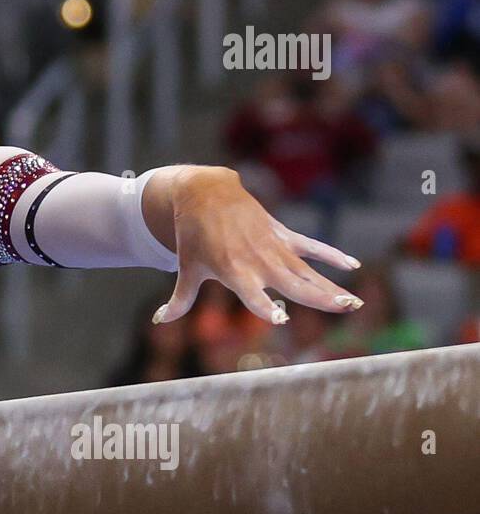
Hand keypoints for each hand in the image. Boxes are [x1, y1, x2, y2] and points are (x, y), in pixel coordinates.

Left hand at [152, 167, 361, 325]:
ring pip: (307, 270)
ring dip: (331, 285)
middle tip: (344, 309)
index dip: (265, 306)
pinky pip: (310, 246)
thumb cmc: (193, 236)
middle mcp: (258, 261)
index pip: (252, 295)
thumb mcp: (186, 268)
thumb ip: (180, 299)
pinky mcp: (282, 234)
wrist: (204, 193)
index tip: (280, 318)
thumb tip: (160, 320)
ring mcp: (273, 247)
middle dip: (319, 297)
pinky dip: (331, 254)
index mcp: (234, 272)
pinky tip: (353, 265)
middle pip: (293, 283)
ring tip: (353, 302)